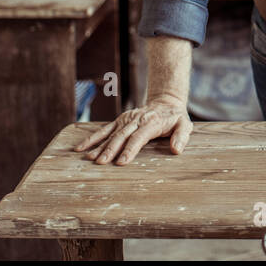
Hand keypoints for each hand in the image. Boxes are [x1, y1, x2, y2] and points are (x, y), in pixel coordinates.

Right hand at [73, 100, 192, 164]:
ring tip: (89, 158)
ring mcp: (126, 120)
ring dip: (99, 146)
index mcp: (152, 122)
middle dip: (110, 150)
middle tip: (101, 163)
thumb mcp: (185, 125)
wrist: (165, 101)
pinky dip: (92, 138)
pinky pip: (104, 130)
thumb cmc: (175, 117)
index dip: (130, 149)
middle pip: (121, 136)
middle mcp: (136, 120)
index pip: (139, 137)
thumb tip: (176, 150)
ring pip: (111, 134)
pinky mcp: (119, 120)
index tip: (121, 162)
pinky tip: (81, 148)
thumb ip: (181, 137)